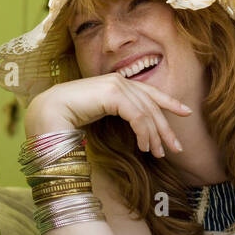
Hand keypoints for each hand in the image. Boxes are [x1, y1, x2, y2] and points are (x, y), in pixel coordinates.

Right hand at [26, 74, 192, 158]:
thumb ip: (118, 114)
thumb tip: (136, 128)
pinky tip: (145, 147)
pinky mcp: (112, 93)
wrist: (49, 112)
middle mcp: (119, 81)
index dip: (169, 102)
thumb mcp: (101, 114)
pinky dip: (144, 133)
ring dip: (155, 135)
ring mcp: (116, 85)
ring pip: (146, 112)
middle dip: (166, 128)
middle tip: (177, 148)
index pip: (150, 92)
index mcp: (117, 84)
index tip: (186, 112)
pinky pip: (137, 116)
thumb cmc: (70, 116)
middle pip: (152, 105)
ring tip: (158, 154)